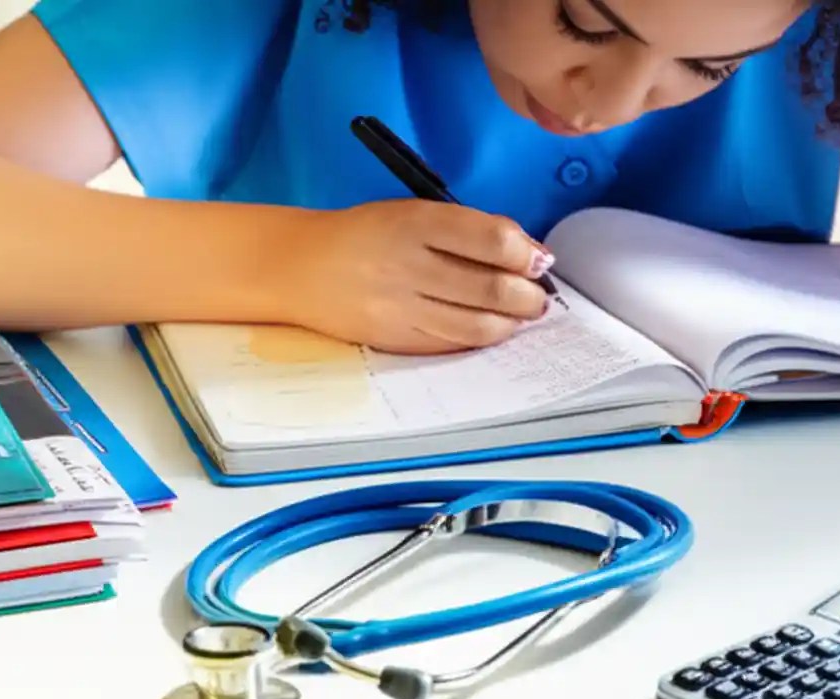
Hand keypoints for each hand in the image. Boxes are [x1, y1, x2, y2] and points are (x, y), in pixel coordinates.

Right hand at [280, 199, 553, 353]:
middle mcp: (409, 265)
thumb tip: (526, 251)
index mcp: (416, 222)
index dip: (527, 254)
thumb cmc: (366, 234)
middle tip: (539, 296)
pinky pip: (452, 344)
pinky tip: (491, 329)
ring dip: (512, 322)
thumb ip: (466, 228)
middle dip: (528, 296)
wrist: (300, 267)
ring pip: (477, 324)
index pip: (491, 241)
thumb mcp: (412, 212)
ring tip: (521, 315)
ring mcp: (401, 307)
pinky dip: (481, 338)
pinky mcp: (395, 339)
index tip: (539, 260)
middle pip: (491, 288)